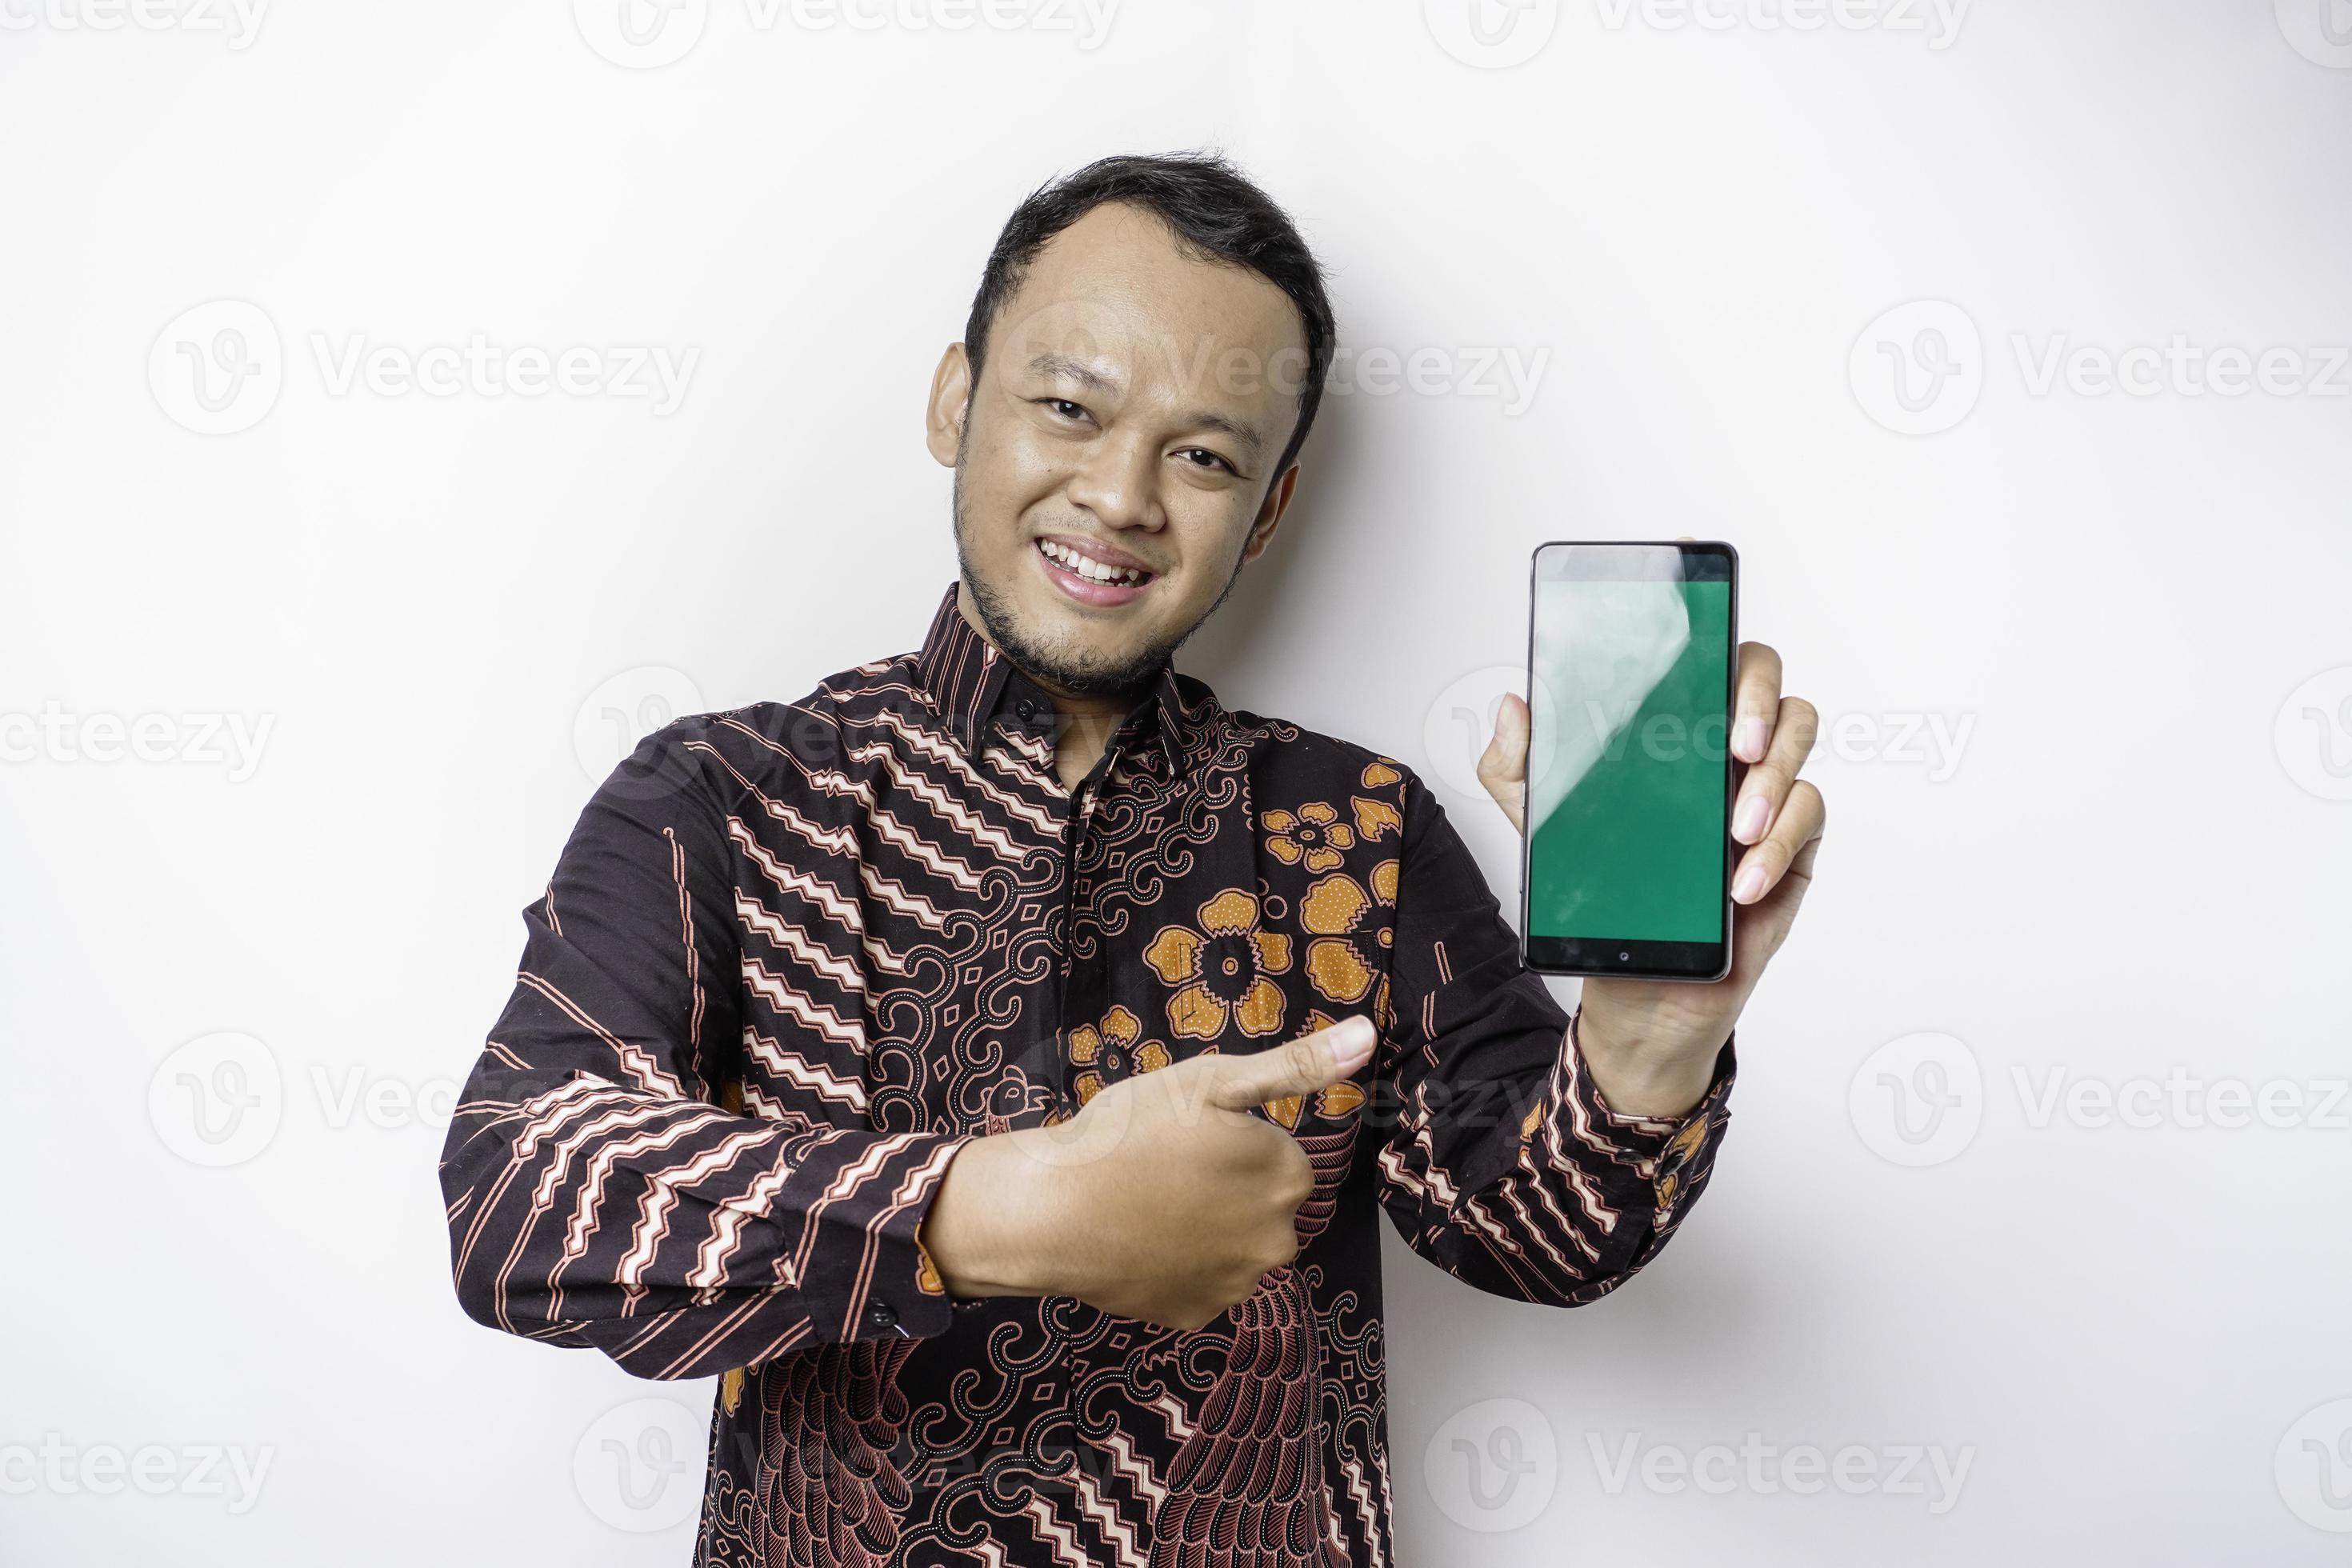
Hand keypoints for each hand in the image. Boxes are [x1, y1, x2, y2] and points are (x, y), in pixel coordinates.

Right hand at [921, 1014, 1376, 1330]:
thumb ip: (1296, 1066)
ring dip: (1204, 1230)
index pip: (1279, 1158)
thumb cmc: (1129, 1134)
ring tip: (1147, 1203)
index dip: (1234, 1143)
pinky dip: (1176, 1265)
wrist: (1052, 1211)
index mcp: (1286, 1178)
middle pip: (1262, 1206)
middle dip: (1227, 1190)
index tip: (1190, 1137)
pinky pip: (1198, 1283)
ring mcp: (1236, 1286)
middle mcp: (1278, 1242)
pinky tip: (1138, 1240)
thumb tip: (1368, 1037)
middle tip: (1165, 1168)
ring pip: (1232, 1247)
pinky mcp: (1195, 1315)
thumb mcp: (1212, 1081)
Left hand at [1477, 643, 1825, 1117]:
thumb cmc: (1605, 890)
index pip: (1714, 665)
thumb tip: (1513, 706)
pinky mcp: (1792, 844)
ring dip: (1773, 781)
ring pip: (1799, 742)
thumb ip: (1520, 767)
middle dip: (1761, 705)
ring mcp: (1765, 795)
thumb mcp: (1545, 827)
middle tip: (1737, 748)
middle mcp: (1726, 754)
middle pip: (1772, 689)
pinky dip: (1780, 846)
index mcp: (1674, 735)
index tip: (1706, 678)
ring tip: (1736, 830)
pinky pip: (1811, 817)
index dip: (1720, 656)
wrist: (1639, 983)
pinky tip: (1742, 882)